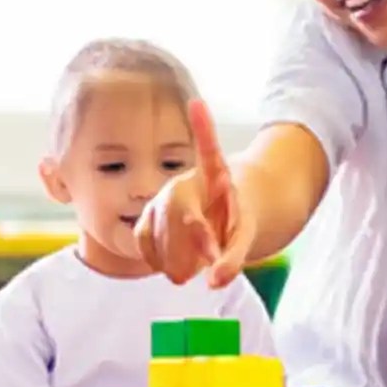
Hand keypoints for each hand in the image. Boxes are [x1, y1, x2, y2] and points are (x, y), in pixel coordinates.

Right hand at [136, 100, 255, 287]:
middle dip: (191, 240)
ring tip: (190, 273)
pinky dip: (155, 260)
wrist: (216, 224)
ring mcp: (161, 201)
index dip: (203, 127)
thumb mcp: (244, 237)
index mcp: (214, 177)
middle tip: (206, 265)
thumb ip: (234, 259)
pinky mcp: (147, 219)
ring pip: (156, 229)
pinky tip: (170, 267)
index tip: (197, 103)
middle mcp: (183, 183)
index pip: (208, 151)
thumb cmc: (232, 224)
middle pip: (177, 208)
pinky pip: (142, 241)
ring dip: (173, 258)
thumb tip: (215, 283)